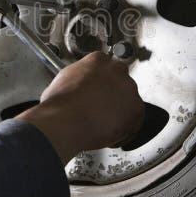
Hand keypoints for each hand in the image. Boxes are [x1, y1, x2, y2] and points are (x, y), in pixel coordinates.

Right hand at [16, 52, 144, 163]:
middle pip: (120, 84)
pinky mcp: (136, 109)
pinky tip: (108, 136)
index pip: (105, 69)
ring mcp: (128, 89)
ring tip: (102, 126)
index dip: (101, 84)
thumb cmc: (59, 104)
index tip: (97, 93)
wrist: (66, 121)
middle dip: (112, 98)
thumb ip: (77, 79)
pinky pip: (134, 122)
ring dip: (118, 114)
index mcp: (97, 60)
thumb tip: (77, 87)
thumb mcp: (62, 81)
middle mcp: (116, 70)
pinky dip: (124, 131)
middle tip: (99, 111)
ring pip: (128, 102)